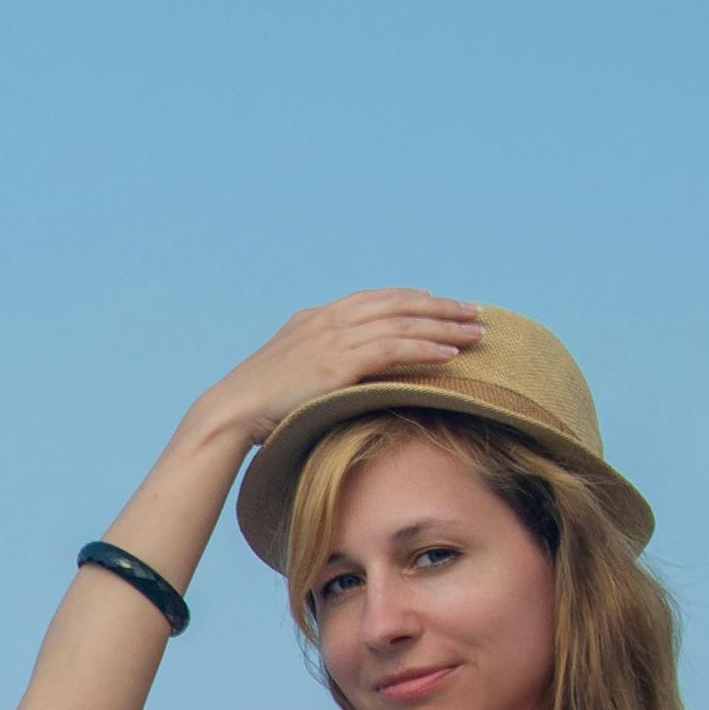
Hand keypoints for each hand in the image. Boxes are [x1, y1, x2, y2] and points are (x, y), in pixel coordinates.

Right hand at [183, 289, 484, 451]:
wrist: (232, 410)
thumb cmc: (256, 403)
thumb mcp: (287, 370)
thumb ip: (314, 360)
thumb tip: (335, 373)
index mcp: (315, 317)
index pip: (374, 298)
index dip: (411, 299)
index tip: (440, 303)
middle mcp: (328, 320)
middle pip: (398, 303)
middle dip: (441, 307)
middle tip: (474, 312)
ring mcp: (334, 338)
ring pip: (403, 322)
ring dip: (444, 326)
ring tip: (477, 333)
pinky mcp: (339, 362)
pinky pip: (393, 349)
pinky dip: (425, 348)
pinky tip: (450, 354)